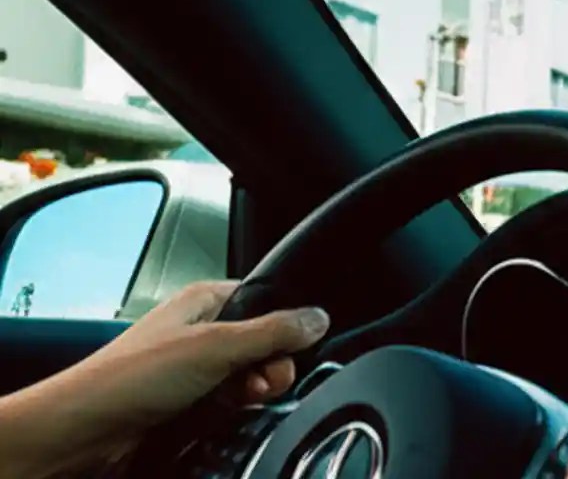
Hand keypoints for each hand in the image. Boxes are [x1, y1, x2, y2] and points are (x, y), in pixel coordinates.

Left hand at [0, 280, 328, 478]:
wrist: (84, 432)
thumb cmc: (129, 378)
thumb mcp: (215, 345)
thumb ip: (273, 331)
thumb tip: (318, 318)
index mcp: (206, 300)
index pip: (269, 303)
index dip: (285, 330)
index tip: (285, 352)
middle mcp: (201, 332)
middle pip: (265, 346)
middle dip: (269, 370)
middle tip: (252, 384)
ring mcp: (194, 370)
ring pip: (249, 381)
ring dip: (250, 396)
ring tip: (230, 404)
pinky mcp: (189, 405)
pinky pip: (231, 407)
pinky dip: (233, 415)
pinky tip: (221, 420)